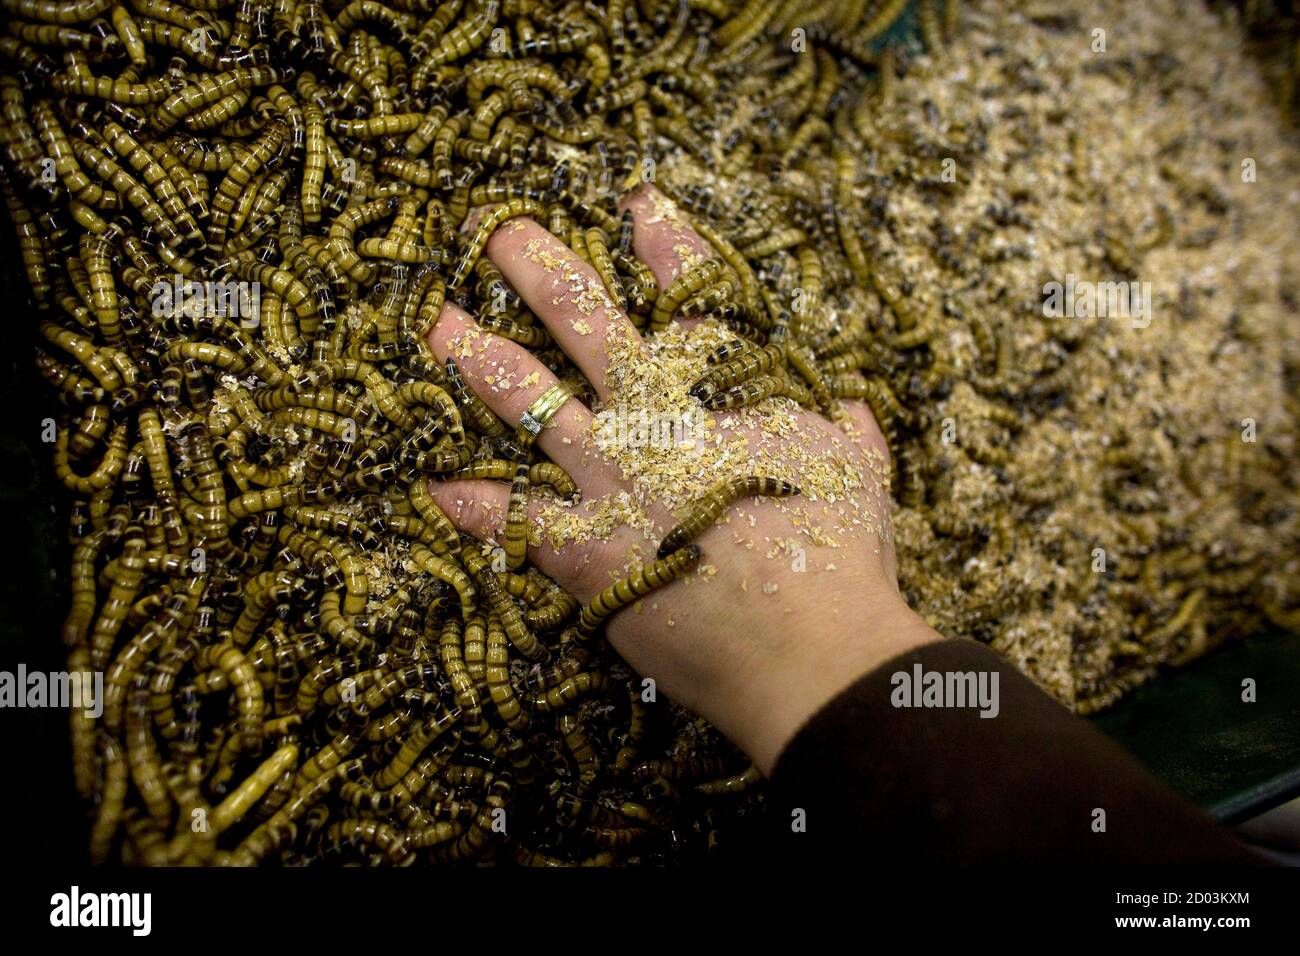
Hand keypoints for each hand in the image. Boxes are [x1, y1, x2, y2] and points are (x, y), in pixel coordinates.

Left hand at [426, 185, 940, 773]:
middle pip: (590, 328)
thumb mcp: (863, 481)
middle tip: (500, 233)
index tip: (636, 201)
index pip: (694, 301)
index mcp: (730, 398)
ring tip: (438, 325)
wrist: (811, 652)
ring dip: (480, 360)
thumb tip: (852, 408)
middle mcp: (660, 424)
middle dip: (543, 272)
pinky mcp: (583, 551)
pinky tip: (433, 481)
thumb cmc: (844, 565)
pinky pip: (511, 519)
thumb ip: (850, 434)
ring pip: (531, 403)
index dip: (666, 246)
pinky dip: (471, 501)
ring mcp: (613, 483)